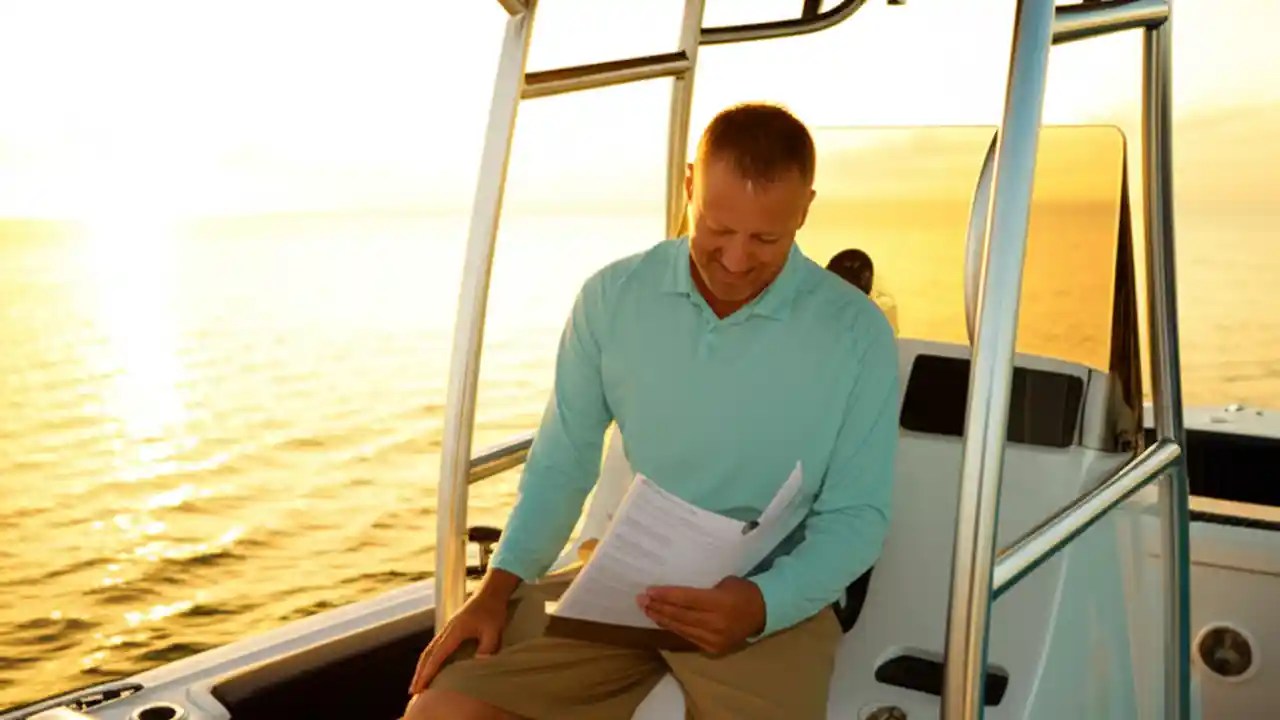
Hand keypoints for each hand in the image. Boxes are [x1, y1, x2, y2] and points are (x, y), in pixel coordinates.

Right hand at [408, 572, 517, 693]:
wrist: (491, 592)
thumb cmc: (493, 611)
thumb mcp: (494, 630)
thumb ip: (487, 647)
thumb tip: (479, 663)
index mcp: (455, 632)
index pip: (437, 656)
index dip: (427, 673)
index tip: (420, 687)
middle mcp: (447, 631)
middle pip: (428, 654)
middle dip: (419, 673)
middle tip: (413, 691)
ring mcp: (447, 629)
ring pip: (430, 650)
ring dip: (422, 666)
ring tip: (418, 683)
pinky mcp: (451, 628)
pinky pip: (436, 646)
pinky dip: (430, 658)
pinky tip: (431, 666)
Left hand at [638, 576, 765, 654]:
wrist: (763, 613)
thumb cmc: (743, 591)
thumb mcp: (724, 583)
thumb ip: (702, 590)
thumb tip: (676, 594)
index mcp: (720, 603)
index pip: (686, 599)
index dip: (665, 595)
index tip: (648, 591)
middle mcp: (715, 623)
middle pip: (680, 615)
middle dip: (658, 607)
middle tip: (641, 600)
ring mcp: (714, 638)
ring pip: (681, 628)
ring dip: (662, 619)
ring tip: (647, 610)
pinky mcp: (712, 648)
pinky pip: (688, 637)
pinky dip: (674, 628)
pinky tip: (663, 621)